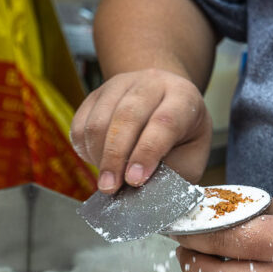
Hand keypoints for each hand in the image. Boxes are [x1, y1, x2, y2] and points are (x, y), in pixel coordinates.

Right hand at [70, 68, 211, 192]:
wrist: (167, 103)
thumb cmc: (183, 137)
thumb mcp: (192, 156)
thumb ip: (173, 170)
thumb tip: (141, 186)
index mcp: (183, 97)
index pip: (164, 122)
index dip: (147, 152)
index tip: (135, 180)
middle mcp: (152, 83)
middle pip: (126, 117)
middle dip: (115, 158)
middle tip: (111, 188)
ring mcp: (121, 84)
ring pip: (99, 121)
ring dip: (99, 156)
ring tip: (108, 180)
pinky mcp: (97, 93)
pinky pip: (80, 124)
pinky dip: (86, 150)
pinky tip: (99, 162)